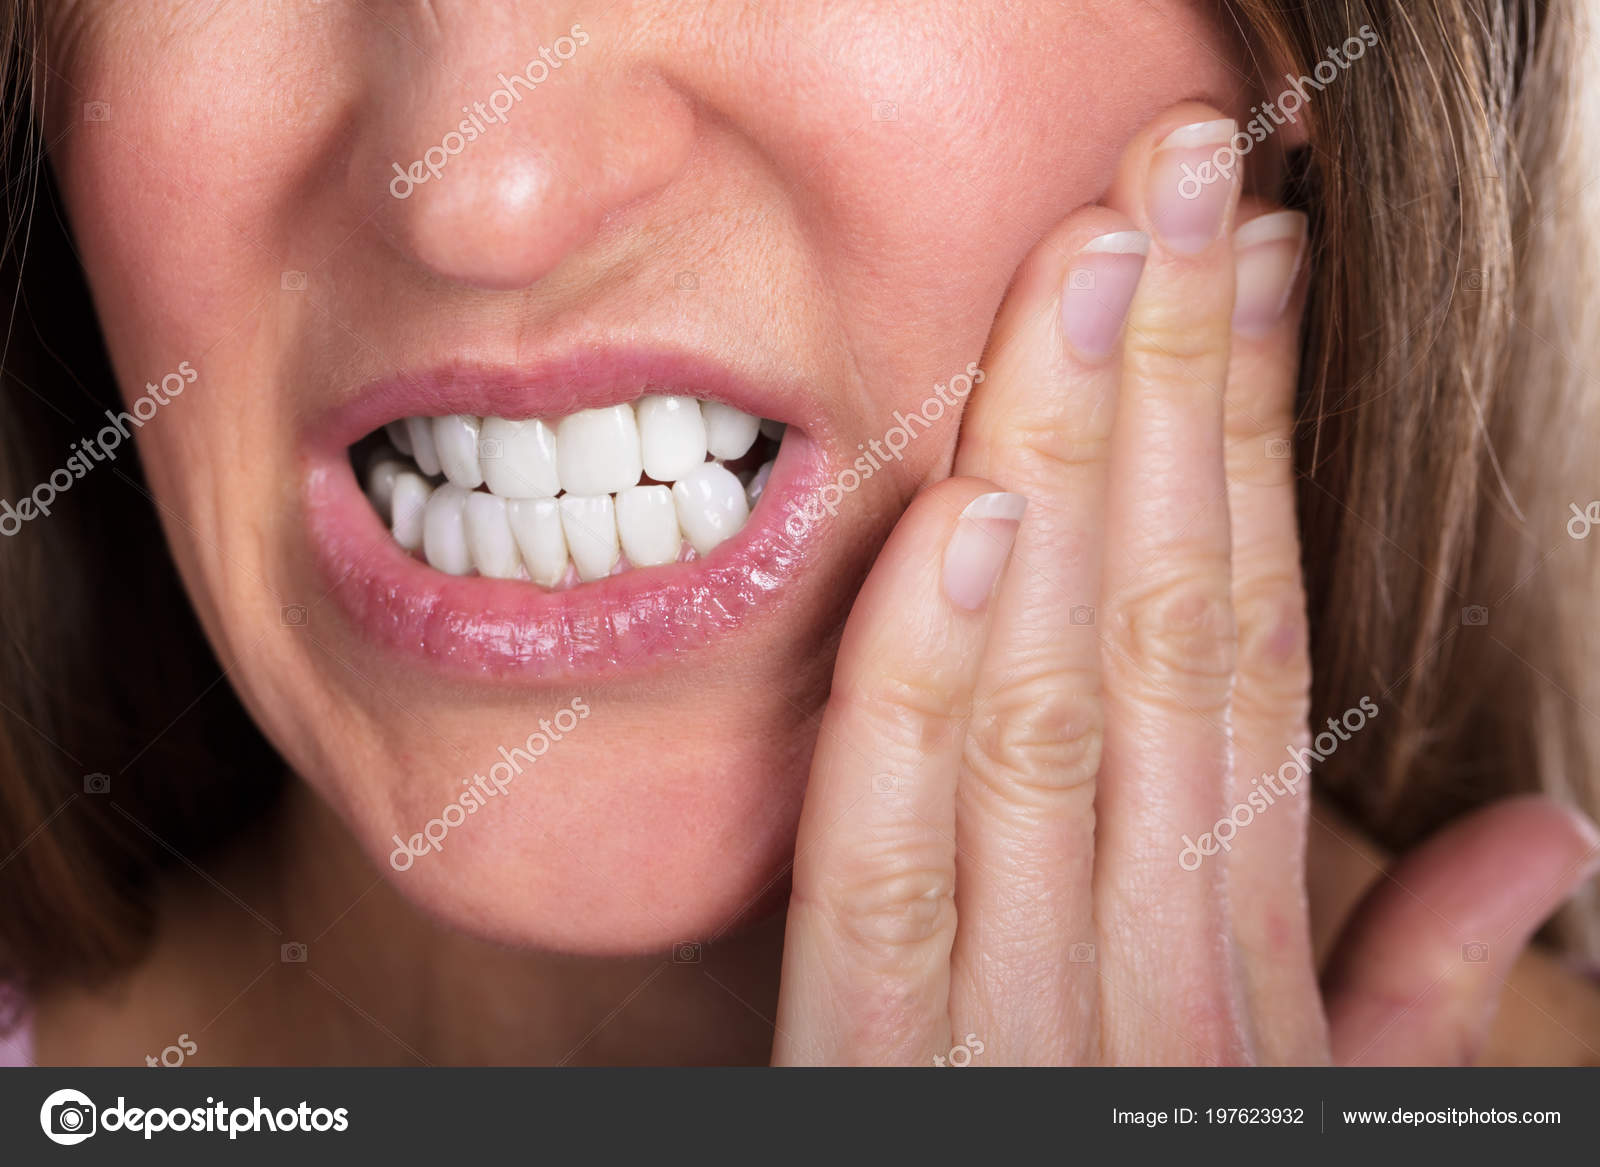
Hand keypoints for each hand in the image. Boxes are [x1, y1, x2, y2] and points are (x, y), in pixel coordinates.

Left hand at [772, 103, 1599, 1064]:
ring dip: (1075, 459)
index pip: (1256, 635)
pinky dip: (935, 673)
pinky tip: (977, 511)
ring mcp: (1018, 1010)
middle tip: (1186, 168)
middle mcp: (1152, 958)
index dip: (1264, 441)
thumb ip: (1409, 994)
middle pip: (1165, 619)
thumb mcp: (1305, 1114)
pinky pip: (900, 841)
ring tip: (1101, 259)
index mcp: (1243, 951)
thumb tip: (1545, 836)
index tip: (1263, 266)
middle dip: (1178, 379)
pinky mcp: (876, 1063)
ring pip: (1052, 689)